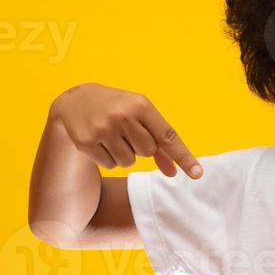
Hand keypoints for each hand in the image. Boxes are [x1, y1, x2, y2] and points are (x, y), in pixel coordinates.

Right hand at [48, 82, 201, 176]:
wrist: (76, 100)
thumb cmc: (118, 109)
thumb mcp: (140, 117)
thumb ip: (159, 144)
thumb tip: (174, 172)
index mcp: (141, 105)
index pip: (168, 136)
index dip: (183, 156)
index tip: (198, 173)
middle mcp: (123, 115)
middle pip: (148, 152)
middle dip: (140, 147)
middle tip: (126, 131)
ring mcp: (104, 129)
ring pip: (129, 162)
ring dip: (124, 155)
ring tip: (112, 136)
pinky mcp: (87, 142)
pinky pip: (111, 165)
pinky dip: (108, 158)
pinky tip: (99, 141)